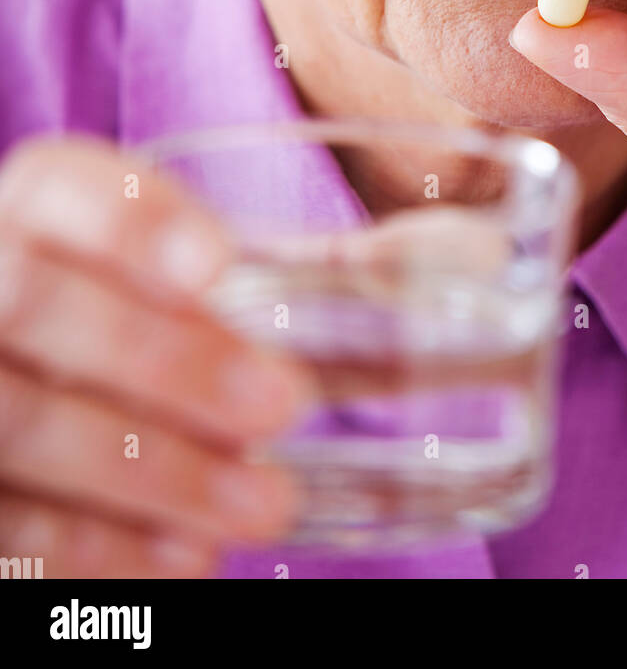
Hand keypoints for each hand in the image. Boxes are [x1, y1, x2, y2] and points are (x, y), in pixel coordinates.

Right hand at [0, 134, 313, 576]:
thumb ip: (318, 272)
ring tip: (266, 503)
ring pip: (19, 421)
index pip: (58, 183)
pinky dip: (100, 549)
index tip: (220, 264)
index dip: (128, 220)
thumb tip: (466, 259)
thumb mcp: (217, 283)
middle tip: (282, 403)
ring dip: (150, 469)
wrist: (54, 393)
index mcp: (40, 209)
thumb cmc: (161, 318)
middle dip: (161, 356)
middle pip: (35, 302)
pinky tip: (194, 558)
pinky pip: (9, 525)